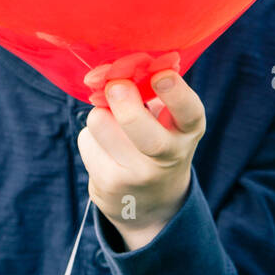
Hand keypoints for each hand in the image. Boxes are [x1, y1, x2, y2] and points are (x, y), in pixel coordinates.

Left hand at [77, 71, 205, 248]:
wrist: (153, 205)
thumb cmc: (159, 142)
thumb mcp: (169, 120)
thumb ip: (150, 92)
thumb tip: (111, 69)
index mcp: (189, 130)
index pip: (189, 111)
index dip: (174, 92)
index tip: (161, 75)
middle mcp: (168, 155)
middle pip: (134, 122)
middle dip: (119, 97)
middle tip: (115, 86)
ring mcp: (136, 174)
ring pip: (99, 121)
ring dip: (100, 115)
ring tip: (113, 127)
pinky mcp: (108, 184)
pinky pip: (86, 140)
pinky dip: (92, 138)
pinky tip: (106, 151)